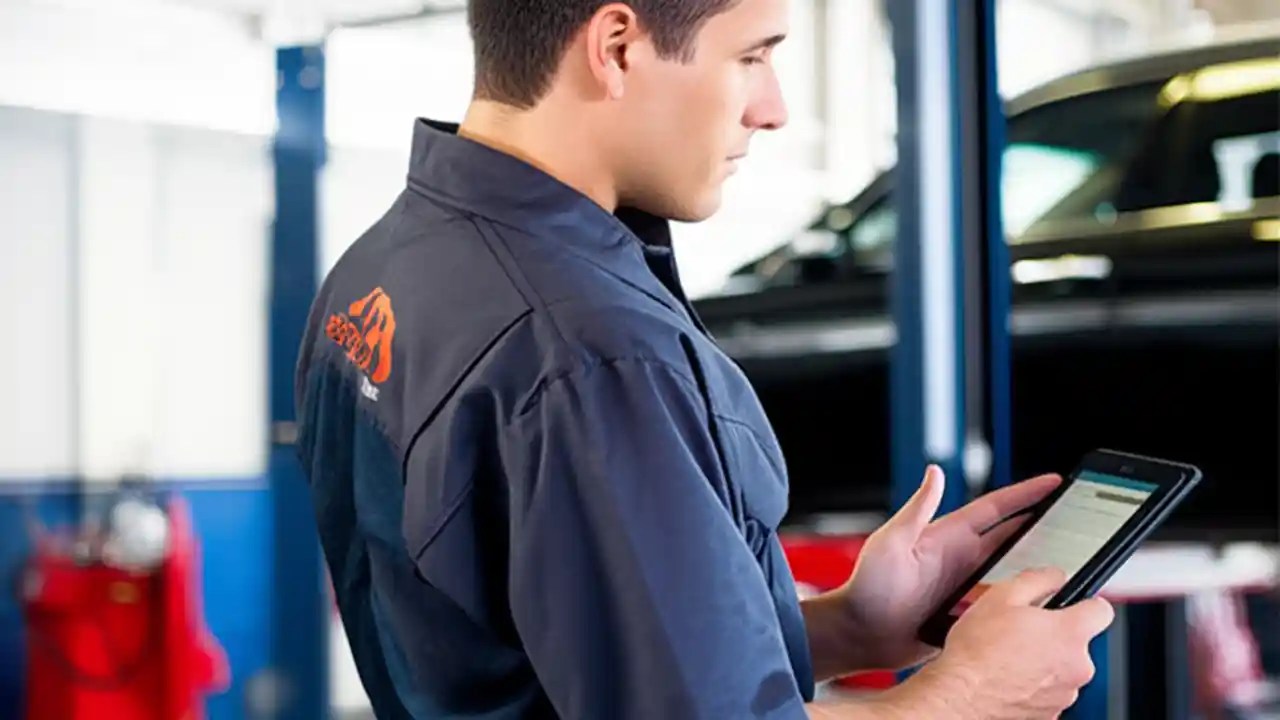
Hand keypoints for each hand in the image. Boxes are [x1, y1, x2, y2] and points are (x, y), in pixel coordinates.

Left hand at [829, 466, 1060, 670]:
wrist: (858, 634)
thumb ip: (916, 510)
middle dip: (1046, 527)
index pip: (995, 510)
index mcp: (947, 538)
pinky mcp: (966, 616)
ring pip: (1014, 574)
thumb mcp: (890, 542)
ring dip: (1040, 569)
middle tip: (1078, 519)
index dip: (1026, 495)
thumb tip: (935, 471)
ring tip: (1074, 565)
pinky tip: (1046, 610)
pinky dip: (1024, 606)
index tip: (1055, 483)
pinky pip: (1003, 608)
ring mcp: (965, 588)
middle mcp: (960, 560)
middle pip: (1013, 539)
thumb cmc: (866, 587)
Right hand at [925, 567, 1114, 718]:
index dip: (1086, 604)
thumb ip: (1037, 580)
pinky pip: (1049, 692)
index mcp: (1070, 633)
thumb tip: (1054, 577)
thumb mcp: (1001, 596)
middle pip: (1078, 642)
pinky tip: (1008, 677)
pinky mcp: (1050, 714)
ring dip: (1044, 662)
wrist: (963, 696)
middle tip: (1022, 631)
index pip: (1102, 611)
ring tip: (1009, 657)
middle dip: (1055, 636)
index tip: (1072, 605)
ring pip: (1063, 669)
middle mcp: (1076, 666)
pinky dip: (1033, 684)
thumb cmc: (978, 651)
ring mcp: (1065, 694)